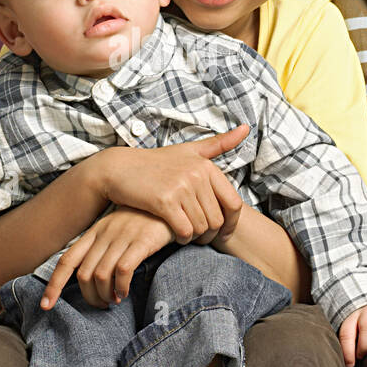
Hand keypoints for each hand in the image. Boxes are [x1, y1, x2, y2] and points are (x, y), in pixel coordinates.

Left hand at [41, 206, 173, 309]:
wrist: (170, 205)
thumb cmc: (144, 222)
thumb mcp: (118, 230)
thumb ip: (103, 248)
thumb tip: (91, 278)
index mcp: (94, 232)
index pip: (66, 260)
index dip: (54, 285)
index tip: (46, 305)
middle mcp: (104, 234)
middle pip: (83, 274)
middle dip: (89, 297)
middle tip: (102, 305)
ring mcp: (122, 237)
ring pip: (101, 275)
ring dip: (105, 295)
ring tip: (115, 299)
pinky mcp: (141, 242)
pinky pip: (123, 271)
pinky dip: (121, 287)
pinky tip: (125, 291)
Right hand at [93, 126, 248, 244]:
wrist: (119, 169)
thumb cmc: (156, 163)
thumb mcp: (189, 150)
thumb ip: (218, 143)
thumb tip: (246, 128)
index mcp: (207, 165)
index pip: (234, 204)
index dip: (231, 223)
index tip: (222, 232)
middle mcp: (197, 175)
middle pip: (217, 220)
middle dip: (211, 234)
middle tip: (200, 237)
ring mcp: (181, 188)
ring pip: (202, 227)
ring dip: (196, 237)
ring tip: (188, 234)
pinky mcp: (164, 201)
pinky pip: (185, 230)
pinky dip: (183, 238)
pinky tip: (177, 235)